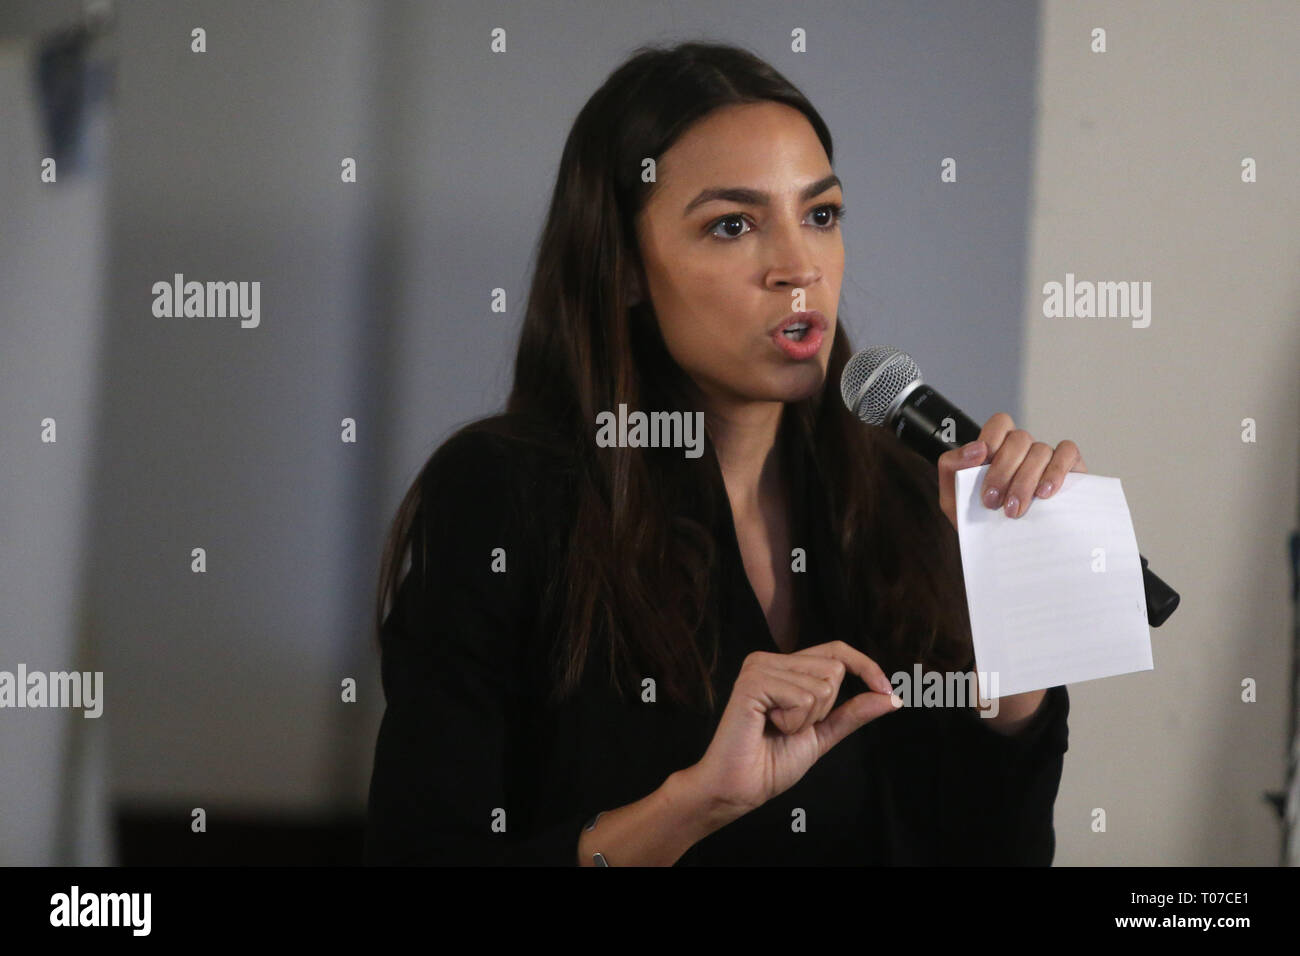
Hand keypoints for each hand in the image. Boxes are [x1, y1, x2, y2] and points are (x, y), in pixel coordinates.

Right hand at [685, 641, 901, 818]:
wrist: (740, 788)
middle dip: (824, 709)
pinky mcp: (753, 681)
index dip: (865, 665)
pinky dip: (793, 721)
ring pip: (822, 685)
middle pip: (834, 669)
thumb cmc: (772, 763)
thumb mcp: (822, 734)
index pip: (836, 650)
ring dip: (807, 719)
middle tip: (790, 727)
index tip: (887, 690)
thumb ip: (853, 713)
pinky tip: (768, 726)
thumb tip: (892, 697)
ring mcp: (759, 667)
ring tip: (776, 728)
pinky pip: (802, 697)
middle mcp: (769, 659)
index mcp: (784, 667)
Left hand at [937, 412, 1087, 532]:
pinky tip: (1045, 494)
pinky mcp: (1070, 468)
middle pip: (1019, 439)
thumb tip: (976, 449)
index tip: (980, 468)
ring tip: (1014, 510)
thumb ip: (951, 469)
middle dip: (1003, 472)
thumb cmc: (982, 523)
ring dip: (1025, 480)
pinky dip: (1056, 471)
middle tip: (993, 502)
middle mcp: (1024, 449)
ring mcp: (1047, 457)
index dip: (992, 439)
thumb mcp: (953, 500)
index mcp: (998, 449)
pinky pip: (1067, 454)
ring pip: (1041, 450)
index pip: (1000, 424)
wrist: (1007, 554)